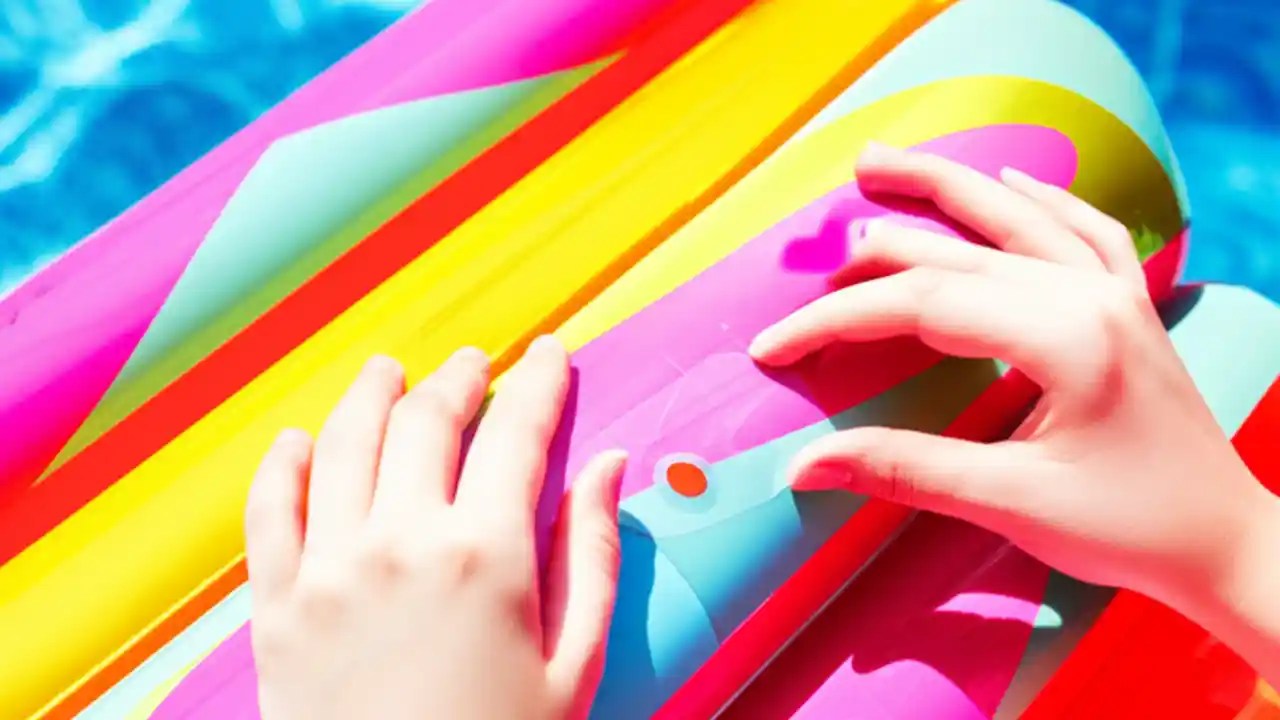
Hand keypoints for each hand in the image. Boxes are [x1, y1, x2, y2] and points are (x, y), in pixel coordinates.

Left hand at [245, 338, 625, 719]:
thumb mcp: (574, 665)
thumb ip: (592, 555)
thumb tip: (607, 464)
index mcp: (488, 555)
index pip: (518, 433)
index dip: (541, 381)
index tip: (552, 350)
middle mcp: (401, 541)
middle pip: (427, 421)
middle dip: (458, 379)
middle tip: (475, 362)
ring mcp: (328, 569)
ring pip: (342, 444)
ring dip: (370, 395)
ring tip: (389, 370)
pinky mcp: (275, 606)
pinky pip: (269, 509)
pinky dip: (281, 463)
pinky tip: (297, 440)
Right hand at [749, 143, 1279, 681]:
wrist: (1229, 544)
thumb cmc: (1129, 530)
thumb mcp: (1010, 504)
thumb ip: (903, 470)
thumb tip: (806, 464)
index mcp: (1063, 337)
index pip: (921, 304)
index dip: (838, 320)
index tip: (776, 347)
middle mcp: (1090, 296)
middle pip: (956, 251)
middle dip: (872, 253)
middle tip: (810, 258)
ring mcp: (1116, 294)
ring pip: (1016, 215)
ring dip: (943, 187)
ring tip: (881, 162)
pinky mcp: (1130, 307)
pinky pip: (1084, 231)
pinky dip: (1041, 200)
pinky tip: (1008, 178)